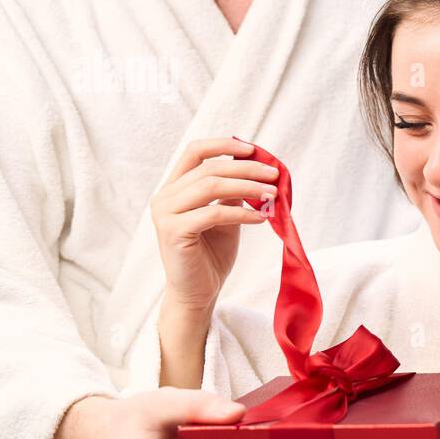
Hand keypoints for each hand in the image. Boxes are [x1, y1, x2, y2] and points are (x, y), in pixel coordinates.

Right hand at [150, 137, 278, 312]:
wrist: (197, 293)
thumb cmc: (211, 254)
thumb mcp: (224, 216)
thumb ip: (231, 193)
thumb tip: (256, 168)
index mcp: (174, 188)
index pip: (194, 152)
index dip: (223, 145)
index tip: (252, 149)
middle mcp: (165, 197)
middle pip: (209, 168)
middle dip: (246, 168)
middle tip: (274, 174)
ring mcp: (165, 214)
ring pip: (211, 186)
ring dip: (247, 187)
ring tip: (273, 194)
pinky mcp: (174, 232)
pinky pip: (213, 213)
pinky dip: (241, 213)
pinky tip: (261, 217)